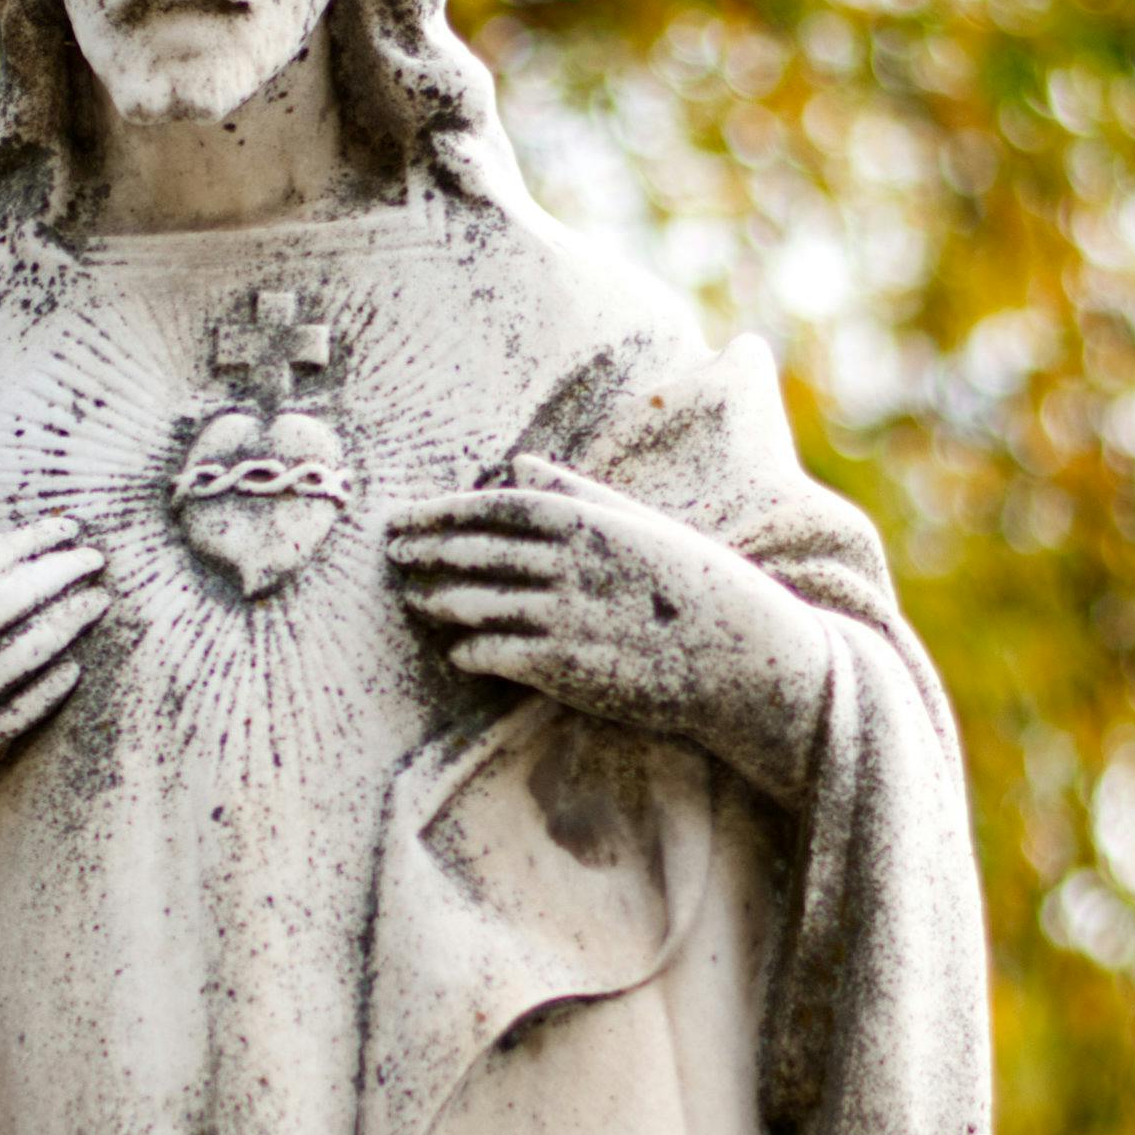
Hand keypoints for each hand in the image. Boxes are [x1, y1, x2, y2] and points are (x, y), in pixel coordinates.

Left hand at [384, 462, 830, 807]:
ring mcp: (564, 618)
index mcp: (586, 524)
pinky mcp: (567, 670)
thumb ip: (575, 492)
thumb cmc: (694, 585)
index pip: (492, 510)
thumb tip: (518, 465)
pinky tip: (458, 650)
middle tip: (392, 551)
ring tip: (416, 597)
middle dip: (426, 550)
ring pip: (475, 605)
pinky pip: (497, 657)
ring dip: (438, 600)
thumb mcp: (641, 524)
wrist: (742, 659)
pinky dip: (469, 651)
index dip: (441, 512)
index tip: (405, 517)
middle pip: (474, 553)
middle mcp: (568, 566)